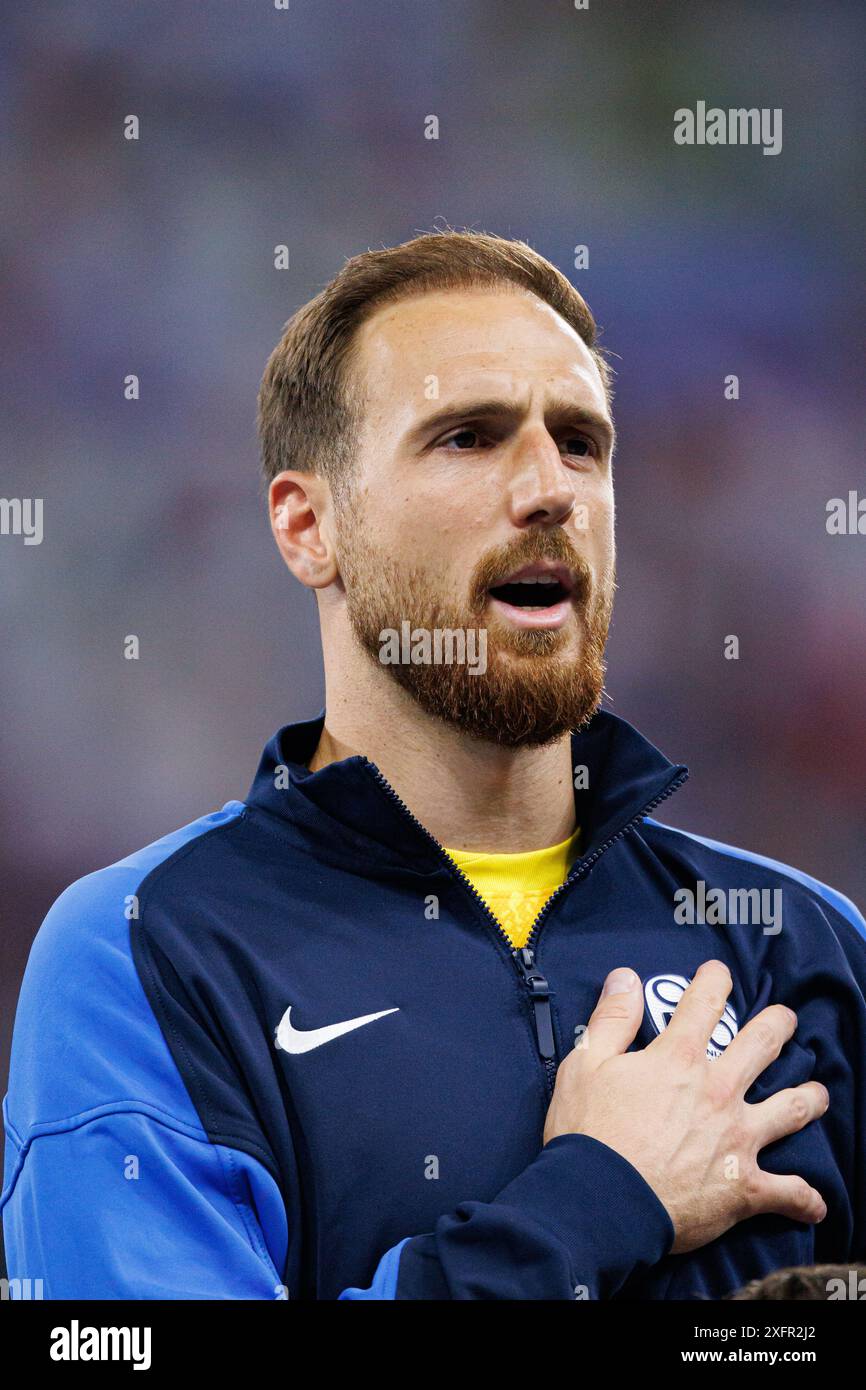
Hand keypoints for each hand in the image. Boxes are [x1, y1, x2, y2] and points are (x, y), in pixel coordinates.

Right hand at [543, 959, 828, 1252]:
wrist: (601, 1201)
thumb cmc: (589, 1133)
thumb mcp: (586, 1063)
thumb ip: (612, 1018)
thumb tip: (625, 977)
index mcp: (679, 1058)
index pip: (704, 1003)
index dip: (714, 981)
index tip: (719, 973)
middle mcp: (718, 1090)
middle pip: (763, 1044)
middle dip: (778, 1026)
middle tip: (785, 1019)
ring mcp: (738, 1138)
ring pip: (792, 1109)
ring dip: (809, 1099)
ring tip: (818, 1093)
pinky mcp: (745, 1187)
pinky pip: (789, 1192)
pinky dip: (805, 1198)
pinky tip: (816, 1202)